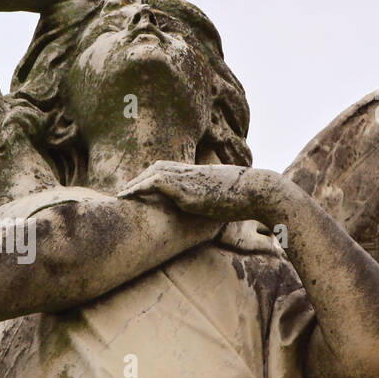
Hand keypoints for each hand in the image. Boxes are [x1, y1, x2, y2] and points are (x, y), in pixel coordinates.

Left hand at [116, 162, 284, 222]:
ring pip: (152, 173)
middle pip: (156, 167)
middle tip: (122, 190)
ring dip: (133, 183)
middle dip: (138, 177)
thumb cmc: (248, 197)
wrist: (259, 191)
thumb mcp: (226, 196)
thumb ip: (213, 199)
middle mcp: (190, 172)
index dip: (151, 175)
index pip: (168, 167)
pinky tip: (126, 195)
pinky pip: (155, 183)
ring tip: (119, 195)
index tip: (138, 185)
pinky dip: (138, 187)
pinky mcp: (186, 189)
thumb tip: (214, 210)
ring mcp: (187, 178)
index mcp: (198, 172)